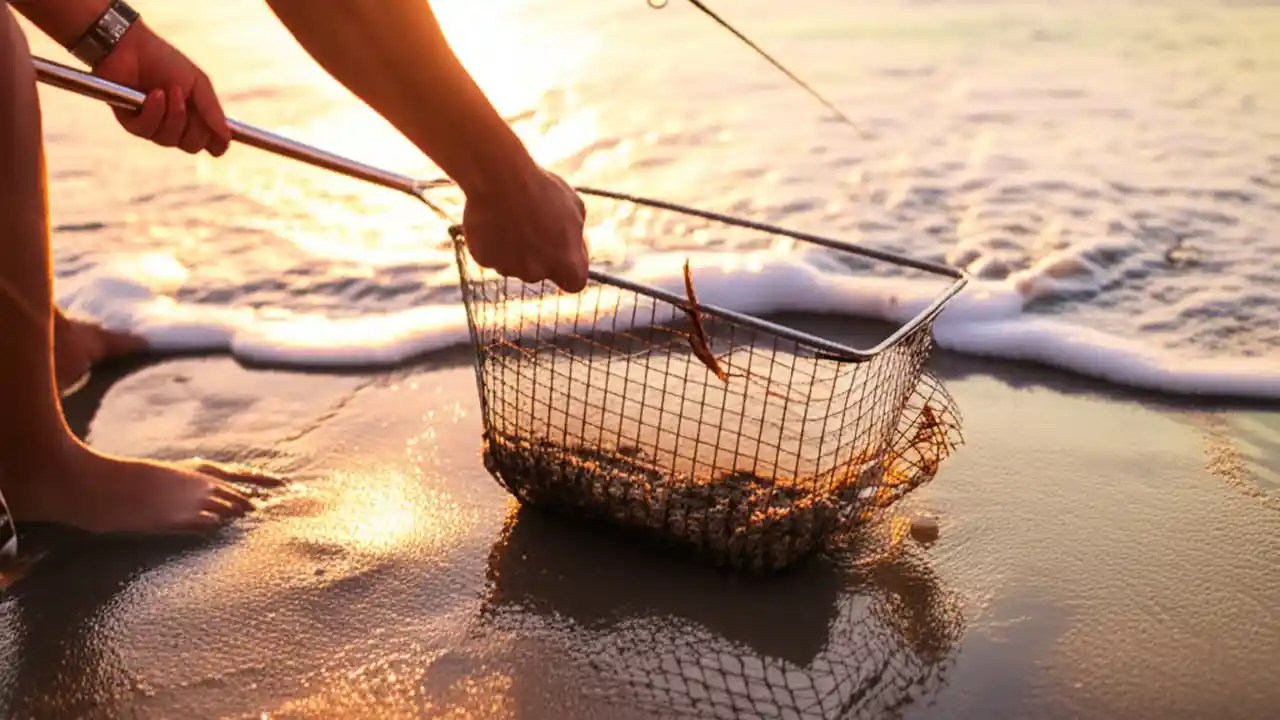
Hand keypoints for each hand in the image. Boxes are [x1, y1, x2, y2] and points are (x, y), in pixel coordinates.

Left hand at [92, 24, 230, 156]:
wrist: (129, 47)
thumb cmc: (164, 60)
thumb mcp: (197, 82)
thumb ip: (212, 110)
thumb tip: (227, 136)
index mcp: (195, 114)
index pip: (209, 141)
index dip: (217, 144)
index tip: (221, 138)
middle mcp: (175, 123)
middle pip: (192, 146)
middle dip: (192, 127)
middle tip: (187, 102)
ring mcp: (154, 125)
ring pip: (169, 141)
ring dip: (172, 115)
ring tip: (166, 91)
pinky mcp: (132, 123)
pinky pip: (147, 132)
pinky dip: (153, 113)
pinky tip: (153, 95)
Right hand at [462, 168, 588, 291]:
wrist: (500, 179)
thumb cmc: (541, 188)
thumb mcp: (573, 206)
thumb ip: (576, 234)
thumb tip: (572, 247)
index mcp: (566, 262)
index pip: (574, 283)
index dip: (570, 267)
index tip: (563, 250)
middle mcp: (538, 272)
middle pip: (540, 270)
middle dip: (538, 253)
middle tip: (531, 222)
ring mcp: (509, 268)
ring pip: (514, 263)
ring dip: (515, 247)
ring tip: (511, 216)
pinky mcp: (484, 260)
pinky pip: (491, 254)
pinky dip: (492, 242)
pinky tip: (493, 219)